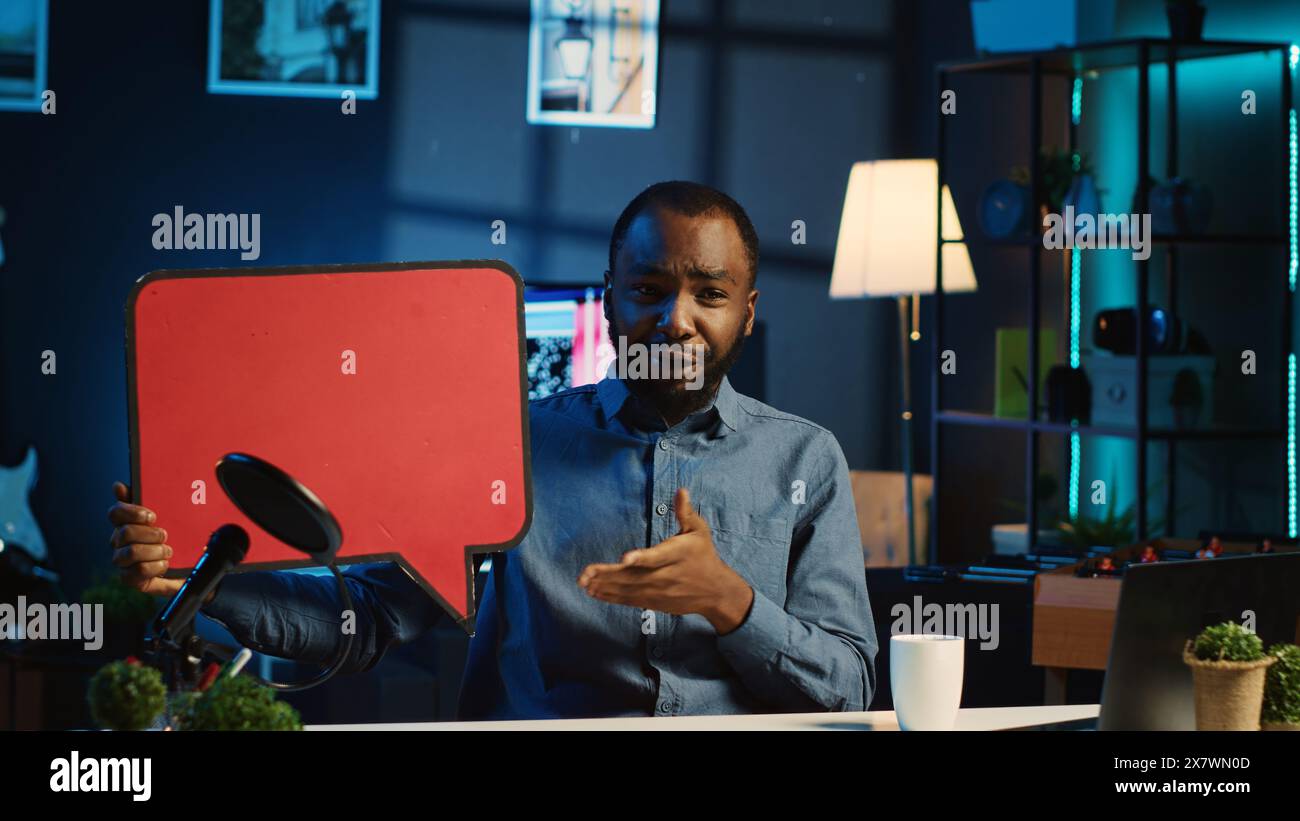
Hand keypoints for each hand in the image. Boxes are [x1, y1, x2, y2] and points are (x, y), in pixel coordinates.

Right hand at [108, 481, 182, 598]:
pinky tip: (165, 564)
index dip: (131, 512)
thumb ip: (152, 497)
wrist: (193, 566)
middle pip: (124, 532)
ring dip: (155, 551)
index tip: (152, 516)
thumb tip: (118, 486)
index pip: (115, 513)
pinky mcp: (130, 578)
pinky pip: (138, 571)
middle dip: (151, 534)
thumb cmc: (181, 537)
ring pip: (131, 552)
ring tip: (168, 551)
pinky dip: (156, 567)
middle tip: (166, 535)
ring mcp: (123, 560)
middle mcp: (120, 541)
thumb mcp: (174, 514)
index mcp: (127, 522)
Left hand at [577, 488, 754, 634]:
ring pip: (629, 590)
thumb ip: (685, 512)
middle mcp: (666, 576)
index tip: (624, 558)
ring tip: (584, 582)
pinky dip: (611, 596)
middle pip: (635, 576)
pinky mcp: (654, 601)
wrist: (716, 591)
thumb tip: (680, 490)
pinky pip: (630, 600)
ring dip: (605, 586)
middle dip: (609, 574)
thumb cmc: (704, 556)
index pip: (656, 557)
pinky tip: (595, 591)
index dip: (641, 558)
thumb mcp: (699, 531)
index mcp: (676, 555)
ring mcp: (659, 591)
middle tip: (585, 573)